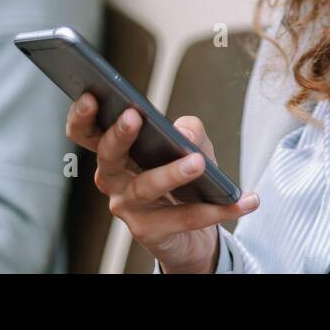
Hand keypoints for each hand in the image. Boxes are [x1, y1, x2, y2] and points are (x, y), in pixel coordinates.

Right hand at [65, 93, 258, 273]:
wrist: (191, 234)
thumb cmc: (185, 180)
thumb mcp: (192, 147)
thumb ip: (189, 132)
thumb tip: (183, 133)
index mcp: (116, 152)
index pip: (87, 133)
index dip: (83, 116)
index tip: (91, 95)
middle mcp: (113, 179)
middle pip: (108, 156)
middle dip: (118, 135)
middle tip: (134, 117)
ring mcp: (128, 207)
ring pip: (146, 187)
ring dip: (173, 173)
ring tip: (198, 162)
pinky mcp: (149, 231)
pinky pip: (185, 218)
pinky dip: (220, 209)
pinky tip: (246, 200)